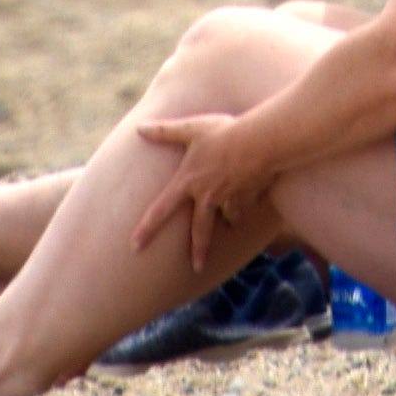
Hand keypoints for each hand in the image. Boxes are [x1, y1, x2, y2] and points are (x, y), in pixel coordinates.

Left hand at [129, 112, 266, 257]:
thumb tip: (139, 127)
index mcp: (188, 182)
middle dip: (199, 251)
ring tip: (233, 223)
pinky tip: (253, 200)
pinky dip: (249, 205)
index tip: (135, 247)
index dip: (146, 229)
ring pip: (229, 218)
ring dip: (230, 221)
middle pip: (200, 231)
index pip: (160, 211)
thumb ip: (165, 131)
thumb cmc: (223, 133)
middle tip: (197, 267)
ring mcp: (229, 200)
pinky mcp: (249, 198)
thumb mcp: (192, 128)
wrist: (260, 141)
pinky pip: (247, 207)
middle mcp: (207, 197)